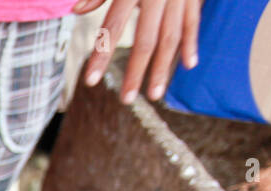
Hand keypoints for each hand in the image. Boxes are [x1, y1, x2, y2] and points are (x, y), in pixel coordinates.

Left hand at [76, 0, 199, 104]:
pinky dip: (191, 43)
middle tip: (126, 100)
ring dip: (163, 68)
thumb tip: (76, 10)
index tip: (89, 81)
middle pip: (146, 40)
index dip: (101, 55)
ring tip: (154, 94)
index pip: (113, 27)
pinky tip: (188, 65)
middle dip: (136, 72)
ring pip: (172, 37)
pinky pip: (194, 21)